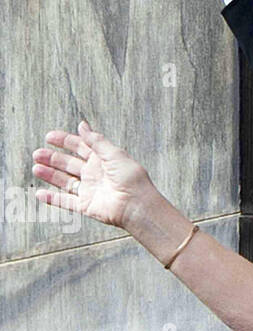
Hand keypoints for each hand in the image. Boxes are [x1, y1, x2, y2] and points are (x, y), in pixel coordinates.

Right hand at [33, 123, 154, 230]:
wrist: (137, 205)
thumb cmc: (131, 179)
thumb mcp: (113, 153)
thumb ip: (95, 140)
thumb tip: (82, 125)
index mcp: (102, 160)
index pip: (80, 147)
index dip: (64, 141)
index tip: (49, 137)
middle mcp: (94, 175)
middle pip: (68, 164)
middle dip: (53, 158)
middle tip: (38, 153)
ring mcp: (89, 190)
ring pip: (64, 181)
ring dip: (50, 175)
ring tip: (36, 167)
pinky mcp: (86, 206)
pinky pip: (66, 202)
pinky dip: (52, 199)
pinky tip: (40, 193)